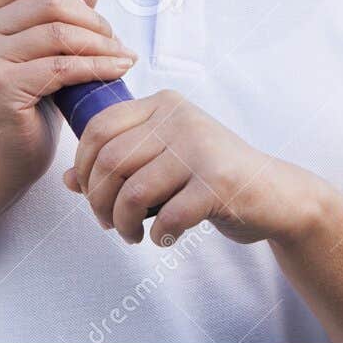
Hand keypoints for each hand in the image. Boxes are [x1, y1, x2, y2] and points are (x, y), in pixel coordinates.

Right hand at [0, 0, 135, 199]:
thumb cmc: (25, 106)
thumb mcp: (42, 55)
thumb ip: (58, 19)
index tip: (89, 13)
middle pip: (49, 1)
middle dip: (92, 18)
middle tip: (115, 40)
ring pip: (59, 33)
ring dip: (101, 43)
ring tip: (122, 56)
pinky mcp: (0, 87)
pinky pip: (62, 67)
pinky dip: (98, 66)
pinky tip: (117, 70)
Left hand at [66, 90, 329, 247]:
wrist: (276, 194)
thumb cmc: (211, 177)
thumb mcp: (163, 161)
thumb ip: (119, 165)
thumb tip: (67, 180)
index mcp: (163, 104)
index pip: (98, 128)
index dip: (82, 167)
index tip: (88, 194)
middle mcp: (181, 119)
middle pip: (110, 161)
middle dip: (99, 202)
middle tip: (110, 223)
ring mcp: (201, 148)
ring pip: (134, 191)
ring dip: (124, 224)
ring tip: (133, 235)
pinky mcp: (218, 182)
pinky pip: (167, 216)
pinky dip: (159, 235)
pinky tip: (165, 237)